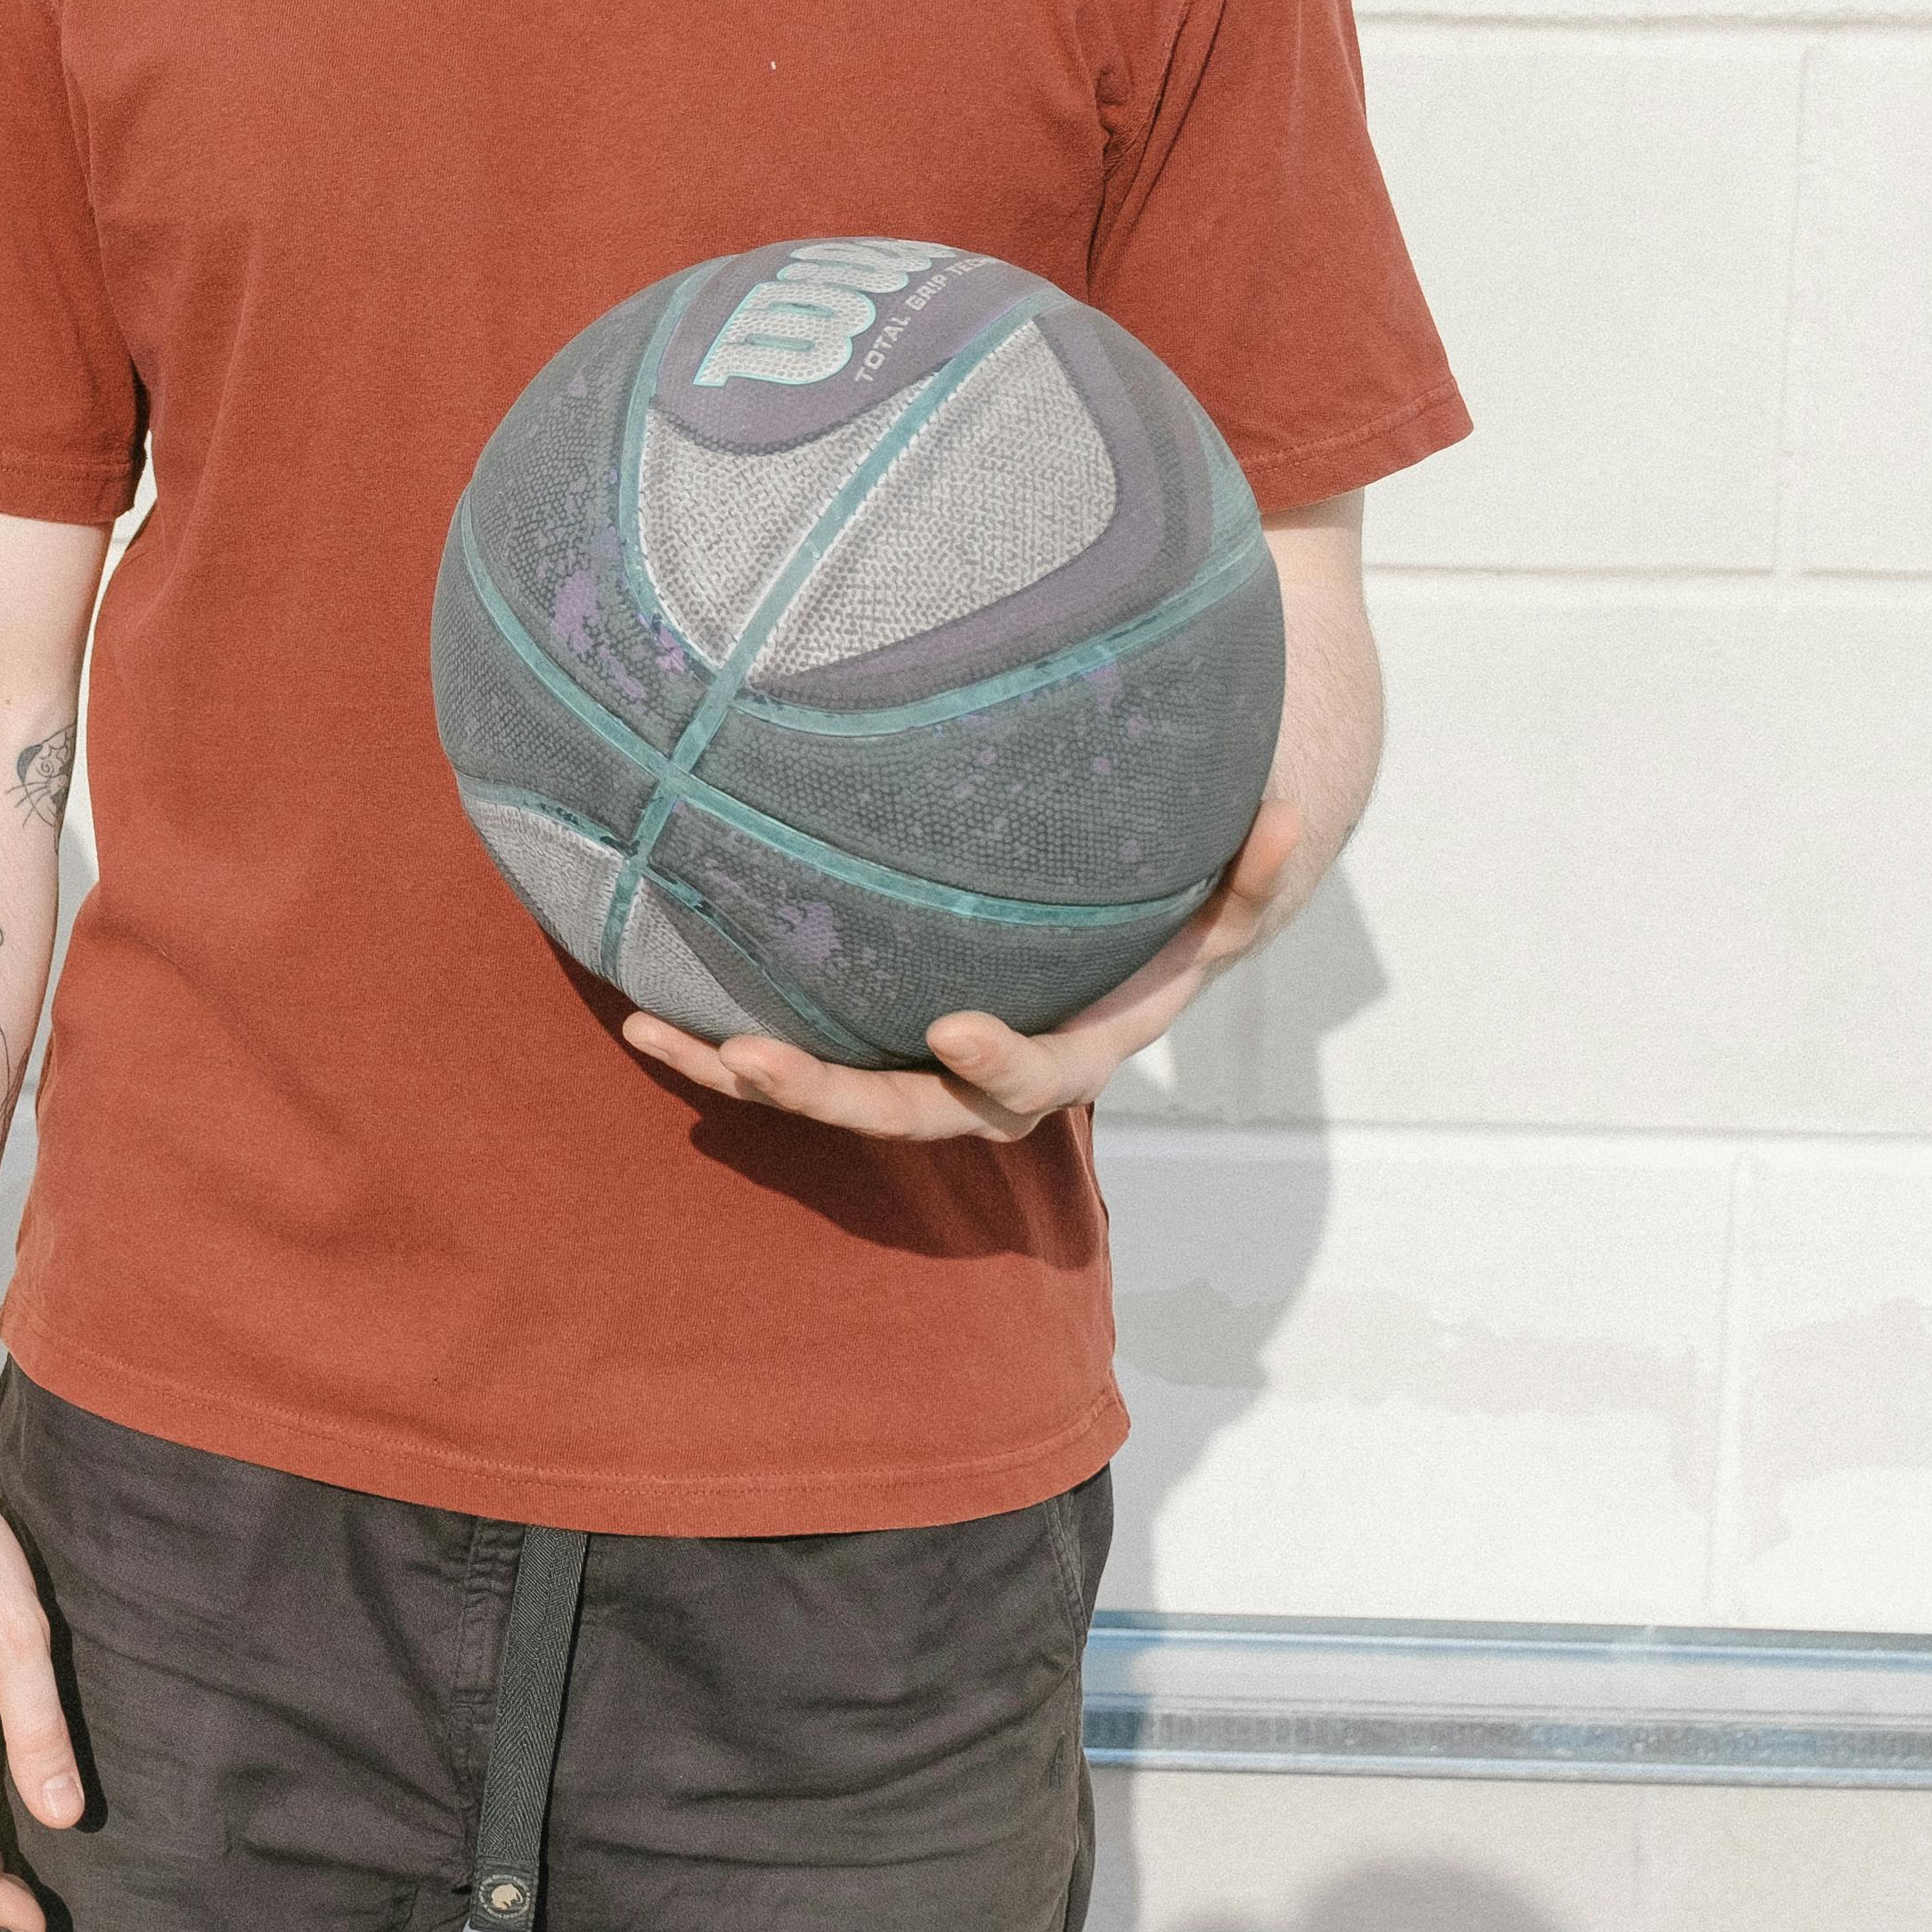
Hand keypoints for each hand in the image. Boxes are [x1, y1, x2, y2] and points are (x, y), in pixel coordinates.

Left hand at [618, 798, 1316, 1142]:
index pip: (1038, 1079)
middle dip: (829, 1093)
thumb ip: (1257, 873)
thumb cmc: (1176, 912)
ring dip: (743, 1074)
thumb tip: (1294, 818)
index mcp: (1077, 1049)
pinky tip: (637, 1013)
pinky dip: (715, 1043)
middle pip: (905, 1112)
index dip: (999, 1064)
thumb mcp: (1227, 897)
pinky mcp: (865, 1040)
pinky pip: (788, 1052)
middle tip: (753, 1057)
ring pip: (827, 1095)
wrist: (1122, 952)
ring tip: (660, 1037)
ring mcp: (920, 1066)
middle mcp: (988, 1074)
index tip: (954, 1029)